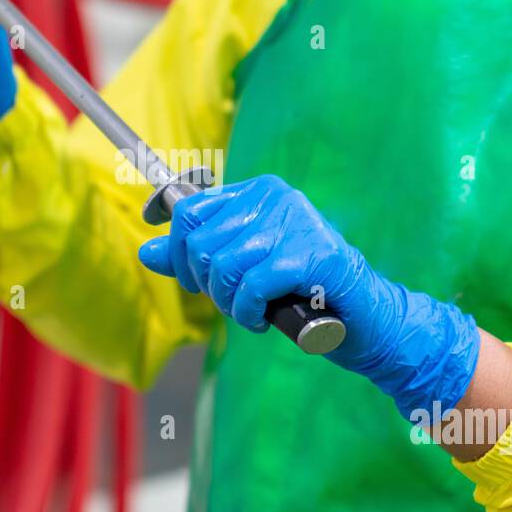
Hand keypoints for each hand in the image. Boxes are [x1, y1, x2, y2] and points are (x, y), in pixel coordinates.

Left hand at [137, 174, 481, 414]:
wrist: (364, 319)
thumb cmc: (302, 291)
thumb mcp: (243, 270)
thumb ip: (196, 259)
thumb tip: (147, 251)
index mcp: (259, 192)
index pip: (189, 211)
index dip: (179, 252)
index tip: (196, 280)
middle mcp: (277, 198)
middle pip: (199, 241)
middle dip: (207, 285)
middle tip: (235, 302)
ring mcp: (296, 224)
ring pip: (222, 266)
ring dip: (230, 304)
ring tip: (252, 313)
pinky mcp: (311, 256)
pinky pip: (252, 286)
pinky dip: (250, 312)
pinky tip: (264, 319)